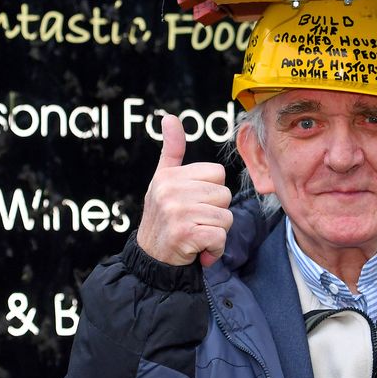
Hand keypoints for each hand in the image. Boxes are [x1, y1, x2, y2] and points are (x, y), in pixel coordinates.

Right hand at [136, 113, 233, 266]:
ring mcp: (177, 212)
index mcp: (169, 176)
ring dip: (216, 233)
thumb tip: (169, 118)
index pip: (217, 174)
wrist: (150, 260)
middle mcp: (170, 191)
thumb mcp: (162, 180)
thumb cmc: (162, 218)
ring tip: (196, 236)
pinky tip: (198, 251)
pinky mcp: (185, 234)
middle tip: (195, 223)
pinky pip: (220, 236)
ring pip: (225, 217)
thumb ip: (171, 150)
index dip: (212, 192)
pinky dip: (214, 249)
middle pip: (224, 195)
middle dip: (216, 213)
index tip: (194, 204)